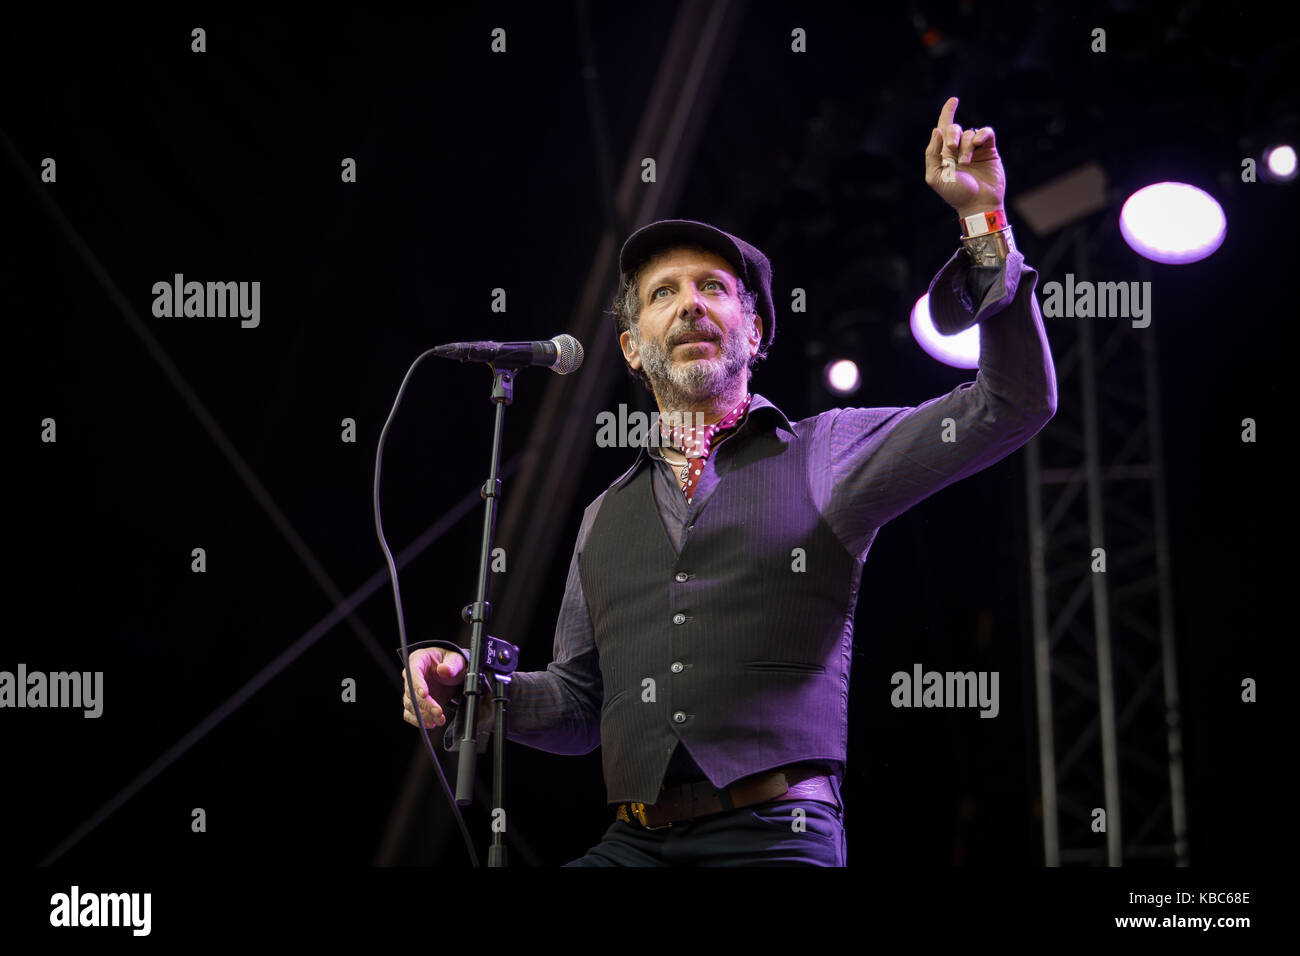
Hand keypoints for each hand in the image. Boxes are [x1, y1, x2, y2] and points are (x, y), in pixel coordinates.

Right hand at [401, 646, 466, 728]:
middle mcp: (411, 675)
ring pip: (411, 705)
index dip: (417, 684)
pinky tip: (431, 723)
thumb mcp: (456, 660)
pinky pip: (410, 714)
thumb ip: (451, 665)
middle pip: (411, 692)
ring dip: (424, 715)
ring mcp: (411, 690)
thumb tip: (444, 670)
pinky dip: (419, 721)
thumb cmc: (452, 662)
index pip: (413, 672)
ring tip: (440, 719)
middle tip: (438, 712)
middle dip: (425, 704)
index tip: (425, 694)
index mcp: (418, 660)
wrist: (453, 672)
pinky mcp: (415, 703)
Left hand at [924, 96, 1005, 217]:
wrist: (977, 204)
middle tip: (951, 149)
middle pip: (954, 128)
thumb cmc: (955, 193)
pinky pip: (986, 133)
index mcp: (944, 154)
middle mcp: (959, 149)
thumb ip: (932, 153)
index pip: (944, 128)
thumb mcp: (935, 176)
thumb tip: (937, 130)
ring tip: (966, 162)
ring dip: (966, 146)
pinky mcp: (989, 150)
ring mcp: (975, 149)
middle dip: (952, 135)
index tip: (954, 100)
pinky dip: (981, 135)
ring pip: (969, 133)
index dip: (948, 112)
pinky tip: (977, 144)